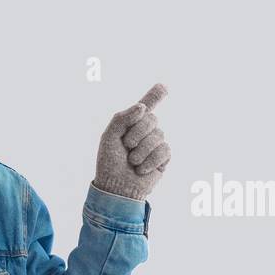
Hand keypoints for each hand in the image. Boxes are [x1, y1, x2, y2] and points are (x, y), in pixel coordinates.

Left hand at [92, 83, 169, 200]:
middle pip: (152, 119)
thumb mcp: (109, 136)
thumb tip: (142, 107)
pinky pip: (164, 150)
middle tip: (126, 146)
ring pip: (158, 135)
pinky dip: (150, 161)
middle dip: (137, 132)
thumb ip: (122, 118)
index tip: (163, 87)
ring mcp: (156, 144)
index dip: (154, 96)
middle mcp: (145, 131)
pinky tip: (141, 169)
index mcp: (131, 124)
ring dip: (141, 150)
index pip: (145, 106)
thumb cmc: (110, 162)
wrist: (116, 187)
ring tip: (132, 161)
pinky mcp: (164, 158)